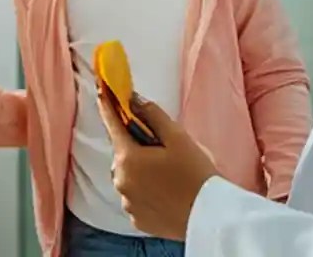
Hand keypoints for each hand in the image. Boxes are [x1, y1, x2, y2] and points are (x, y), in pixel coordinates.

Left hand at [97, 88, 219, 239]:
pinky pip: (135, 198)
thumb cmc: (196, 174)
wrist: (211, 216)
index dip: (107, 107)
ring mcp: (127, 202)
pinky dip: (145, 192)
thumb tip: (134, 101)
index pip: (112, 125)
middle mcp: (120, 181)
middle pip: (123, 154)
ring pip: (129, 177)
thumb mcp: (177, 137)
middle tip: (160, 147)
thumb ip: (152, 114)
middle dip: (136, 146)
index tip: (101, 92)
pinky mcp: (136, 219)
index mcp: (127, 158)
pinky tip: (166, 193)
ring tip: (168, 175)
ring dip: (140, 171)